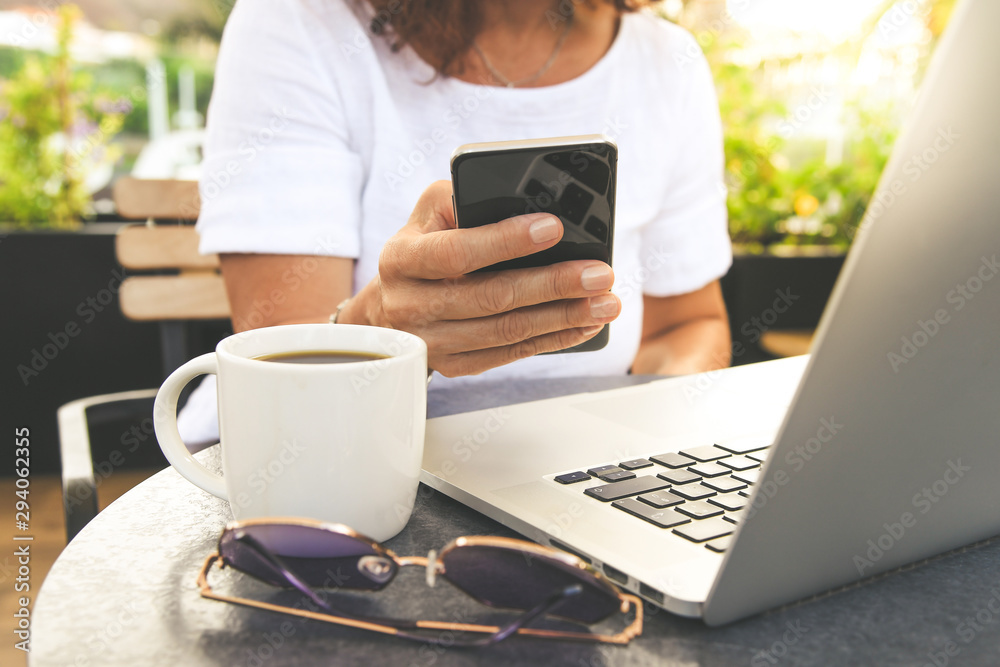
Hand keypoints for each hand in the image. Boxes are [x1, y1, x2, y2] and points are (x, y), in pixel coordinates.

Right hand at [348, 181, 620, 376]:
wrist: (391, 304)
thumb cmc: (423, 247)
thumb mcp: (431, 212)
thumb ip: (464, 197)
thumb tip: (518, 201)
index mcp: (402, 259)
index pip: (457, 252)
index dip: (506, 240)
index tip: (554, 227)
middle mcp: (410, 304)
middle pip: (490, 297)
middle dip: (552, 284)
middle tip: (598, 274)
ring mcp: (432, 342)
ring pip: (505, 331)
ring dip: (563, 317)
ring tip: (604, 302)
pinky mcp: (454, 365)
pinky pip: (509, 354)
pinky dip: (552, 340)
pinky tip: (582, 324)